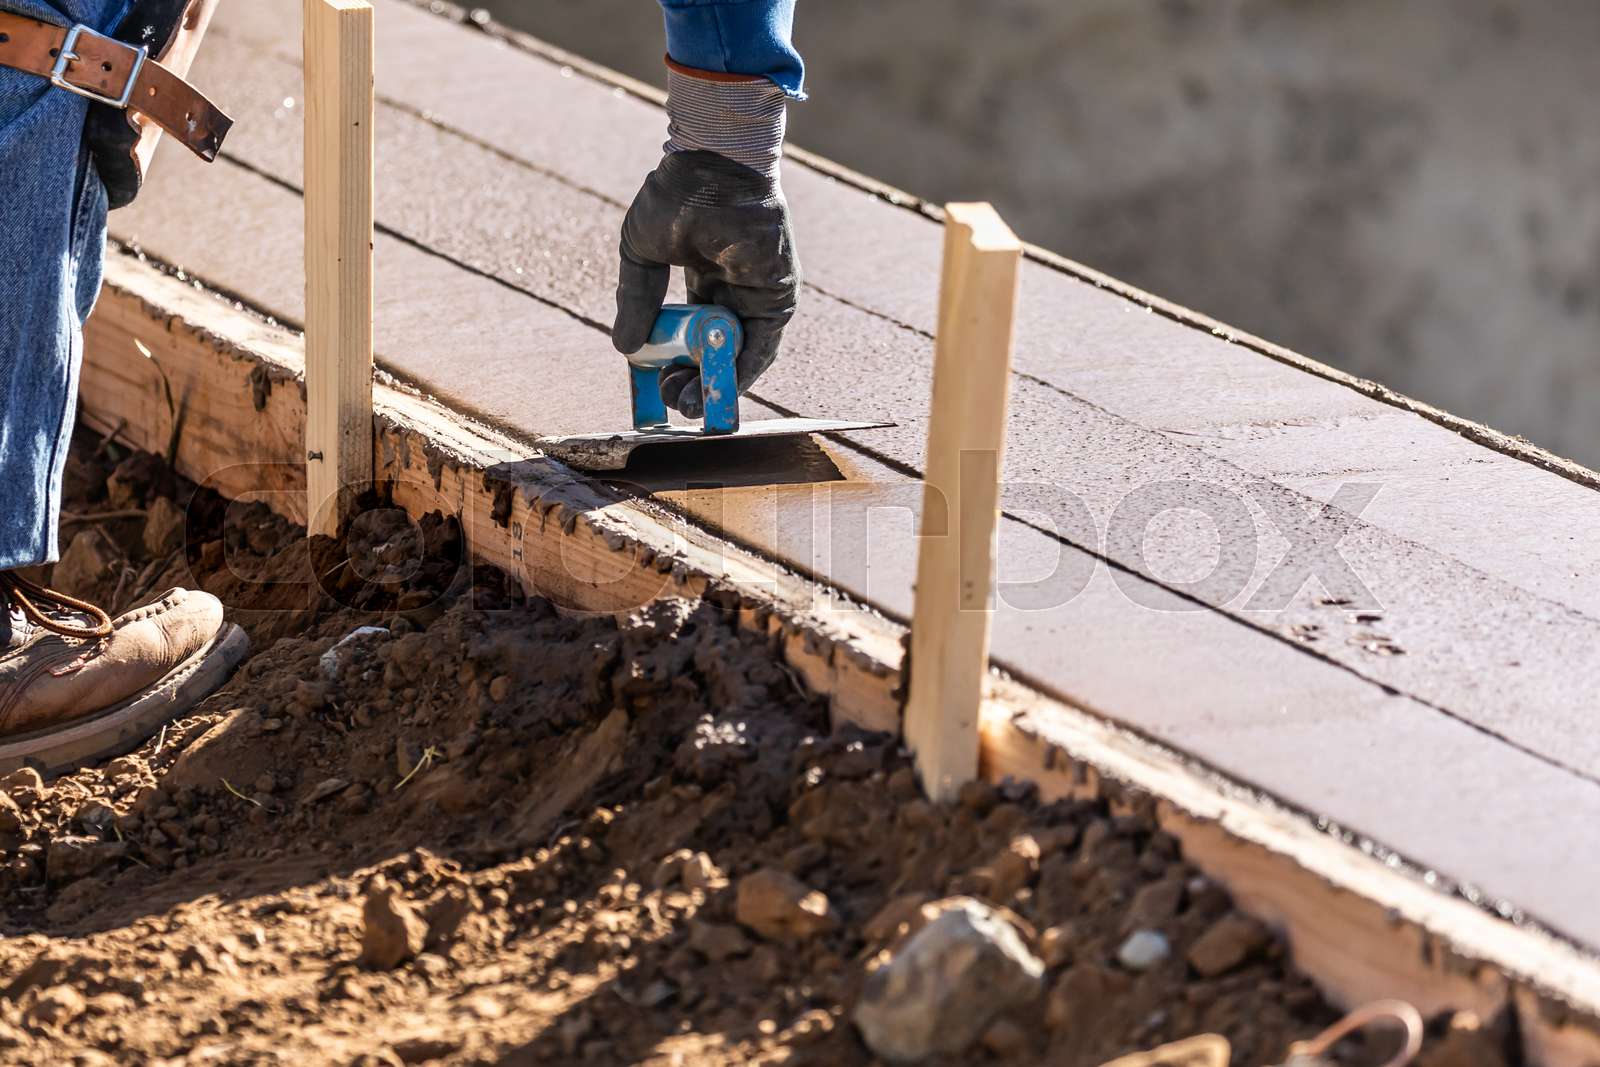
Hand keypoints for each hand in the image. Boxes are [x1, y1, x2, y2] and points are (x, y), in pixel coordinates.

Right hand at [613, 149, 800, 417]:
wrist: (713, 167)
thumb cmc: (678, 195)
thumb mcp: (643, 255)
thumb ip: (636, 300)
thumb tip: (624, 349)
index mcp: (707, 274)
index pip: (692, 331)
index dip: (673, 361)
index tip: (652, 381)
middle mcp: (736, 289)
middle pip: (716, 351)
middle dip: (692, 381)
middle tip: (670, 402)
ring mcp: (758, 295)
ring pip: (737, 356)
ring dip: (713, 386)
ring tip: (686, 406)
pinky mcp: (777, 299)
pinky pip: (759, 348)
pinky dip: (738, 374)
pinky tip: (714, 393)